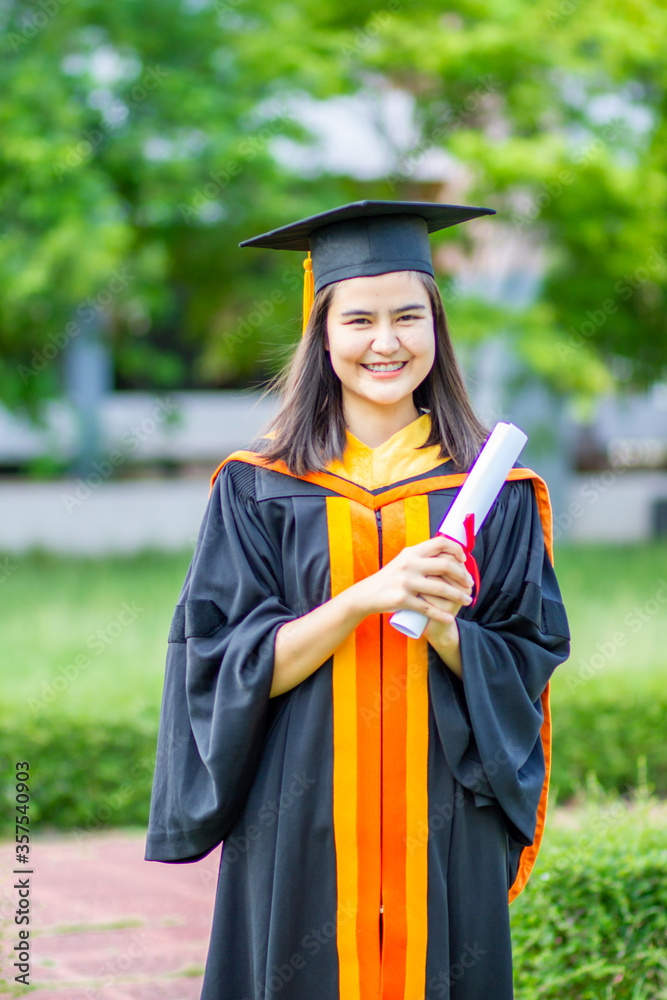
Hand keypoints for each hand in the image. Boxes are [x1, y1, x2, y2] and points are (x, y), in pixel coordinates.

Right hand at [353, 534, 473, 624]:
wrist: (367, 594)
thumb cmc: (390, 578)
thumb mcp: (404, 560)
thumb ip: (421, 556)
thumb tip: (447, 552)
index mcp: (411, 552)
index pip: (440, 543)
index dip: (457, 549)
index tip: (465, 560)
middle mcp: (409, 564)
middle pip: (445, 565)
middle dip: (463, 576)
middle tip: (470, 585)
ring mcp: (406, 582)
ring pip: (441, 588)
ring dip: (459, 596)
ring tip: (467, 601)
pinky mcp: (402, 599)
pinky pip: (428, 608)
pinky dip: (441, 615)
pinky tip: (450, 618)